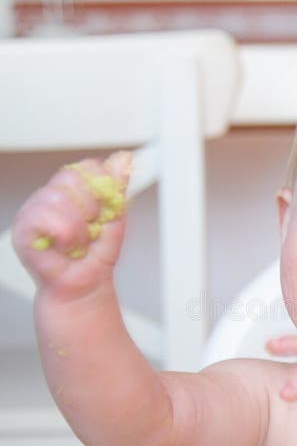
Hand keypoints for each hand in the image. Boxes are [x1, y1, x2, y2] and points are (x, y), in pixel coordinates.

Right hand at [12, 151, 130, 299]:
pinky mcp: (24, 227)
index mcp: (74, 190)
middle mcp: (52, 195)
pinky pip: (44, 217)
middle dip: (90, 207)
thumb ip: (117, 188)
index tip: (107, 208)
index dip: (101, 186)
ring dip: (78, 227)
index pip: (87, 167)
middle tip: (92, 228)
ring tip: (79, 242)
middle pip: (71, 177)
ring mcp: (35, 209)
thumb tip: (124, 160)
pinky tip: (65, 244)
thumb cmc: (96, 256)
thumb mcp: (116, 218)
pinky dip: (63, 234)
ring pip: (58, 198)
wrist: (85, 286)